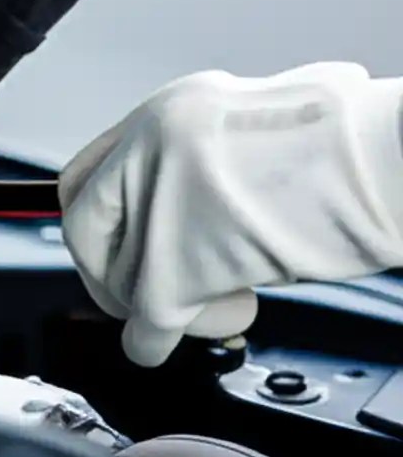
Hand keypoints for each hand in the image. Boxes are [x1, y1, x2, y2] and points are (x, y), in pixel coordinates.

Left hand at [59, 63, 402, 366]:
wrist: (387, 157)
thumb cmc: (350, 144)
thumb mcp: (248, 127)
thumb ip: (198, 162)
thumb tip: (186, 200)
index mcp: (164, 114)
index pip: (88, 175)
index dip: (99, 219)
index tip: (113, 243)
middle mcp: (146, 151)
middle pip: (85, 229)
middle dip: (109, 268)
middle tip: (144, 289)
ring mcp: (158, 209)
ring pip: (121, 280)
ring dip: (155, 306)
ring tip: (214, 301)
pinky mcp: (177, 268)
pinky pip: (145, 324)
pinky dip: (153, 342)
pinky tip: (176, 337)